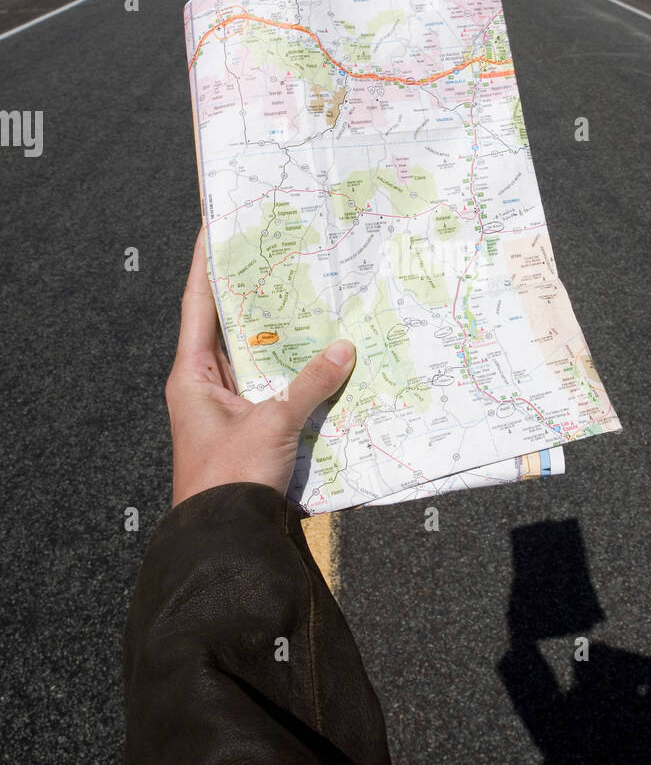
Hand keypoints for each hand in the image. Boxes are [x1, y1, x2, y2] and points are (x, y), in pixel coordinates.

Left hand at [165, 228, 355, 506]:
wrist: (225, 540)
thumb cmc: (231, 478)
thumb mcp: (273, 424)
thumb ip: (310, 384)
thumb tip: (345, 348)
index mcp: (191, 375)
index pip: (198, 304)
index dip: (206, 263)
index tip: (214, 225)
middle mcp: (205, 385)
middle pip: (230, 326)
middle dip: (255, 292)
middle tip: (281, 251)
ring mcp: (228, 408)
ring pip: (257, 357)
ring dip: (281, 333)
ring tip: (311, 293)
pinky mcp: (252, 428)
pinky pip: (275, 387)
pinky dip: (297, 372)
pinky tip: (325, 354)